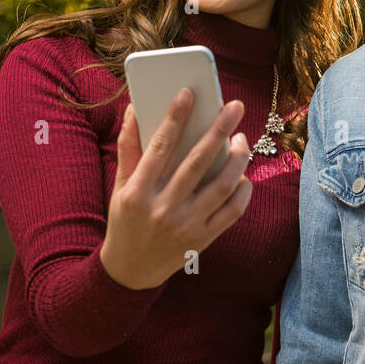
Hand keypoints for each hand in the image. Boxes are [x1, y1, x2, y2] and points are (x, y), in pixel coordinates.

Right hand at [100, 90, 252, 289]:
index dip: (175, 117)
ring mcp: (186, 226)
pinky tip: (244, 174)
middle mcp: (162, 209)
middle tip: (235, 106)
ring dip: (238, 158)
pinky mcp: (203, 240)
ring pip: (222, 185)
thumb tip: (134, 108)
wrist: (129, 272)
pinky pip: (233, 211)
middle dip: (219, 129)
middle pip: (197, 162)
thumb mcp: (120, 186)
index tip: (189, 92)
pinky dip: (243, 190)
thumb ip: (129, 147)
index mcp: (137, 192)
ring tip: (242, 138)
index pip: (160, 146)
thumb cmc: (126, 219)